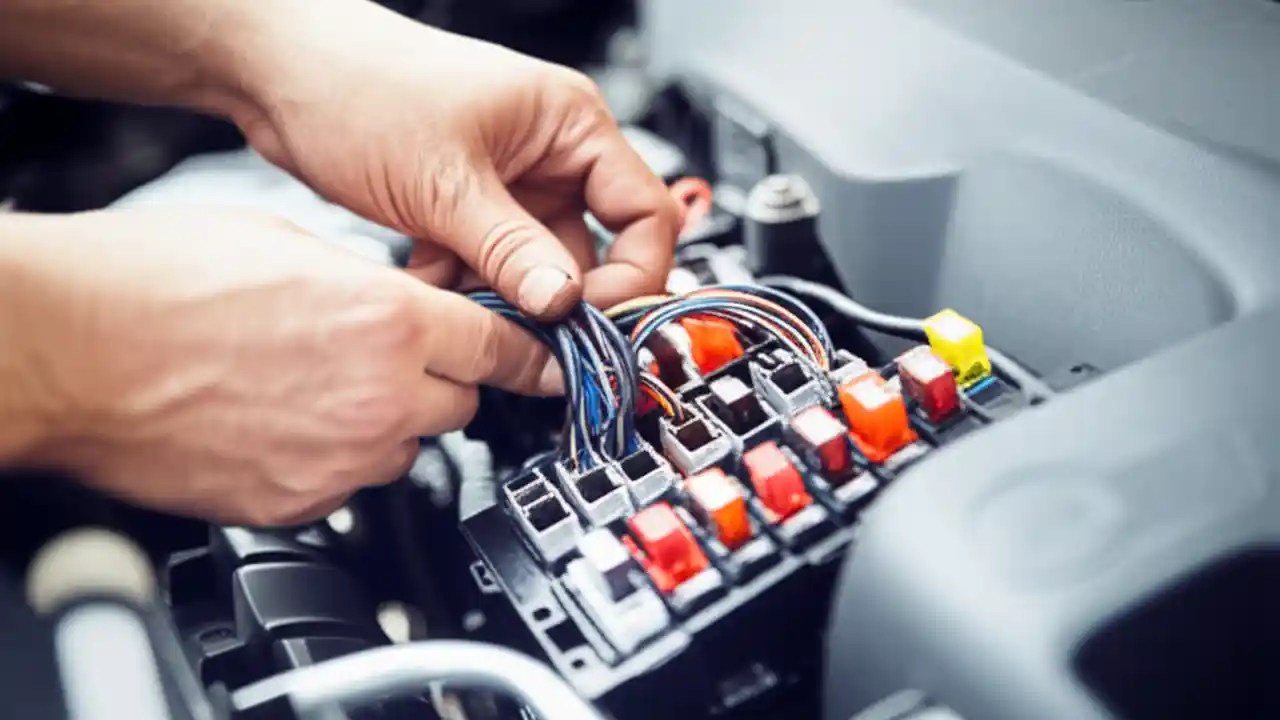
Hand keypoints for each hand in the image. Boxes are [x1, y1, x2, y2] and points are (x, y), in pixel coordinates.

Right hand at [2, 208, 555, 525]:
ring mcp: (342, 458)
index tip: (550, 360)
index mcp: (389, 320)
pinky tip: (287, 422)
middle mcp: (380, 396)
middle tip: (395, 355)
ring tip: (320, 386)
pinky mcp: (302, 503)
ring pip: (409, 444)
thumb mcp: (291, 244)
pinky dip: (338, 458)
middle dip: (444, 379)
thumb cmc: (159, 286)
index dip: (531, 353)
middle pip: (463, 401)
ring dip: (390, 420)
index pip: (504, 347)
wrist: (75, 352)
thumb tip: (395, 301)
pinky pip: (353, 483)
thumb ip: (367, 284)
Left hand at [226, 1, 680, 317]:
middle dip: (548, 293)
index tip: (591, 320)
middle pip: (589, 248)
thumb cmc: (360, 84)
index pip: (645, 214)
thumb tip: (565, 308)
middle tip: (523, 333)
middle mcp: (549, 151)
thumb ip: (512, 254)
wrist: (278, 72)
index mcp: (570, 124)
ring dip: (496, 293)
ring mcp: (508, 179)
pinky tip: (424, 277)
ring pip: (532, 265)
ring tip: (453, 297)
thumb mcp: (446, 183)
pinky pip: (489, 263)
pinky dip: (461, 282)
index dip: (630, 275)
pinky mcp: (467, 203)